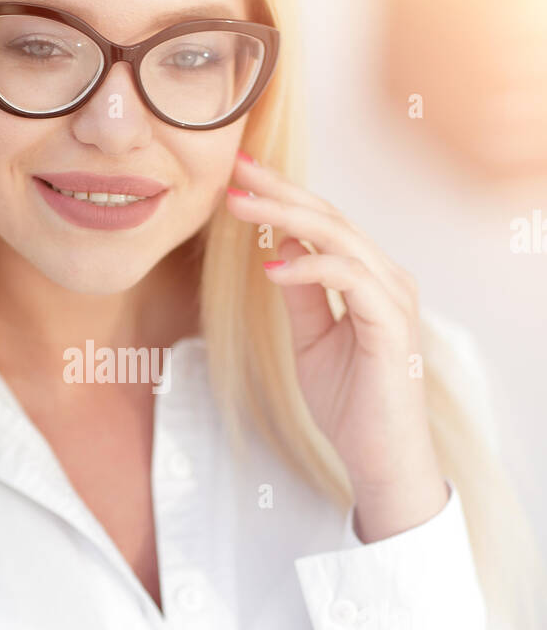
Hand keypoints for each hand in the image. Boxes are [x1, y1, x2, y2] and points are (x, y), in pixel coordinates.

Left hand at [226, 153, 447, 540]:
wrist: (381, 460)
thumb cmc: (352, 404)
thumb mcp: (311, 340)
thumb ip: (301, 295)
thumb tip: (280, 247)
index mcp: (369, 279)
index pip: (324, 224)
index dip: (283, 196)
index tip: (240, 176)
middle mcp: (386, 279)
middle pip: (330, 218)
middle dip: (280, 190)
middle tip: (236, 169)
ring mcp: (393, 299)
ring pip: (339, 238)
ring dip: (286, 217)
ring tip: (240, 205)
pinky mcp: (391, 326)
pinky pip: (349, 279)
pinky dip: (309, 268)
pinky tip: (271, 268)